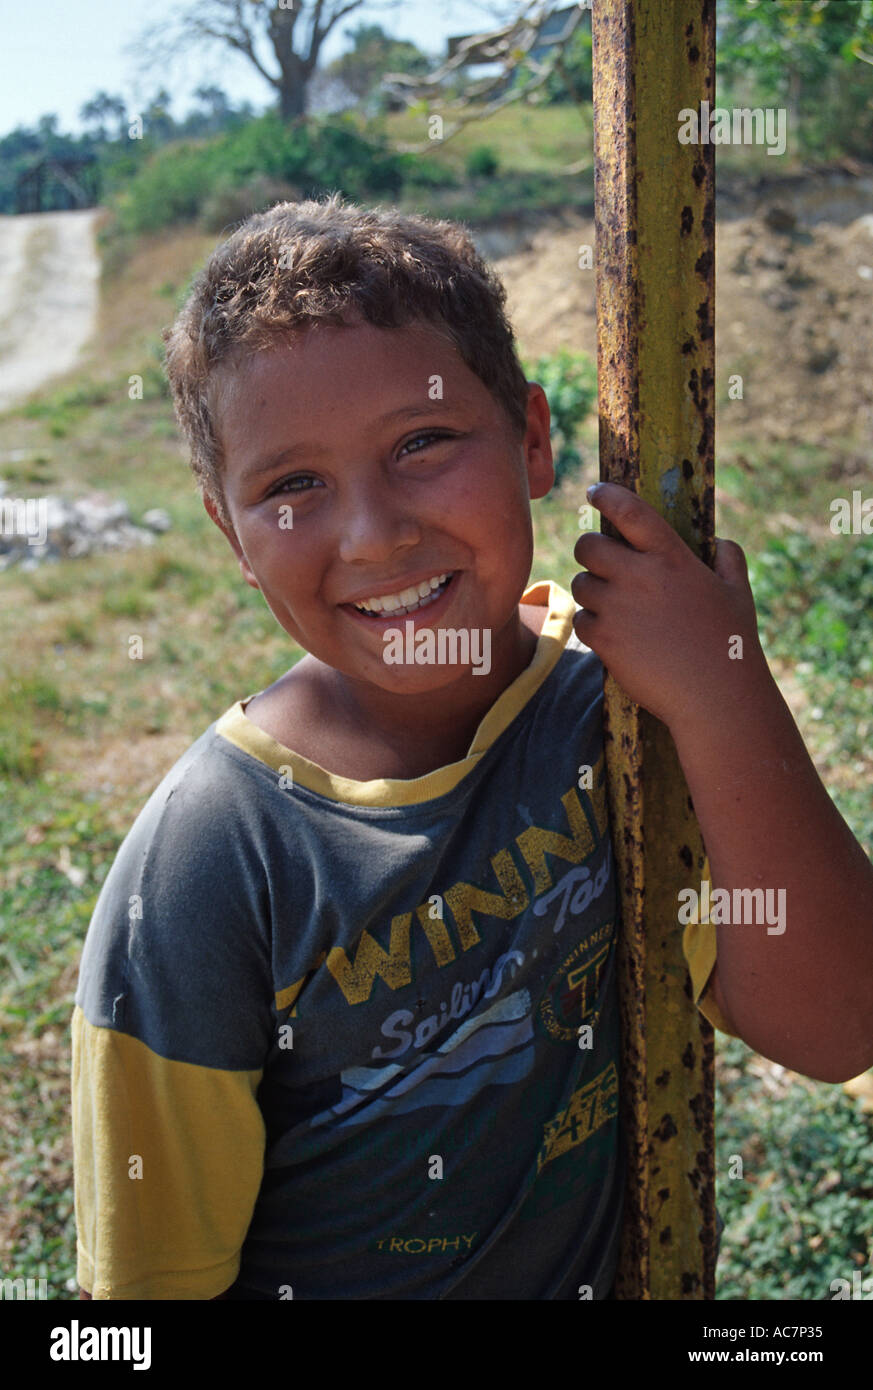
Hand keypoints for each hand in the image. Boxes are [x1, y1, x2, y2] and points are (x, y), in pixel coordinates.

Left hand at [572, 481, 766, 731]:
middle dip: (592, 551)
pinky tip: (618, 636)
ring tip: (620, 609)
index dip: (607, 494)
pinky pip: (581, 619)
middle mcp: (639, 576)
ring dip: (593, 591)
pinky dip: (593, 625)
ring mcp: (617, 607)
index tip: (596, 490)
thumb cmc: (732, 644)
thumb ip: (729, 558)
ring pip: (581, 583)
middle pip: (588, 545)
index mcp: (672, 557)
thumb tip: (718, 542)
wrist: (715, 697)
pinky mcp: (603, 638)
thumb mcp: (739, 593)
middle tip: (605, 564)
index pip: (629, 510)